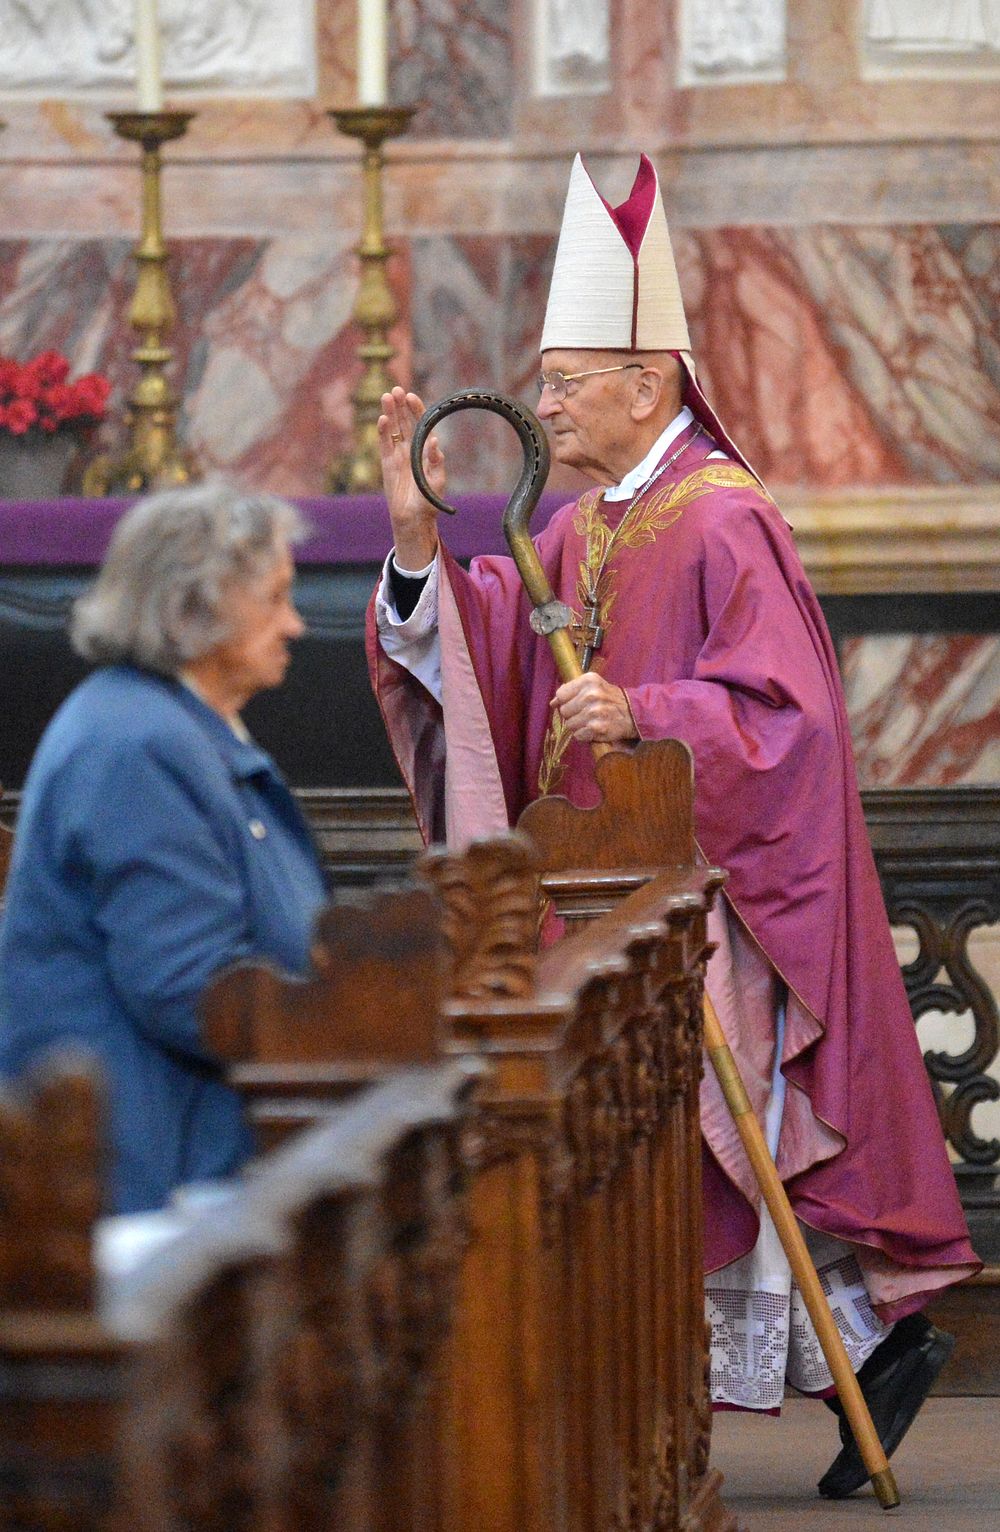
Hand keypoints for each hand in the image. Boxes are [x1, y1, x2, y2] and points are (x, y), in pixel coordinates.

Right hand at [377, 386, 445, 569]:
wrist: (414, 518)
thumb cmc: (429, 501)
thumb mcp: (436, 480)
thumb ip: (436, 461)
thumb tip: (435, 440)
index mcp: (425, 450)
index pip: (420, 424)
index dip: (416, 410)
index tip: (412, 397)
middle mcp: (411, 449)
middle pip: (405, 422)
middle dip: (401, 406)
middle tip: (396, 389)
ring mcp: (398, 455)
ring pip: (393, 429)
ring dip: (390, 413)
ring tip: (387, 397)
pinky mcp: (387, 464)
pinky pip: (384, 444)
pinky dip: (382, 431)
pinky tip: (382, 418)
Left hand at [552, 673, 638, 743]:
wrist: (633, 713)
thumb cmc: (610, 699)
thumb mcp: (593, 687)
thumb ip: (572, 691)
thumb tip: (552, 703)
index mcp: (589, 681)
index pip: (561, 694)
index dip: (565, 701)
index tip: (574, 703)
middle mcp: (591, 695)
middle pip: (564, 711)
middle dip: (572, 714)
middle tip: (586, 713)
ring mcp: (594, 712)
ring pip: (570, 725)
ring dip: (578, 726)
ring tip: (591, 721)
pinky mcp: (597, 728)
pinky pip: (578, 735)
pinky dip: (584, 735)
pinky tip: (594, 728)